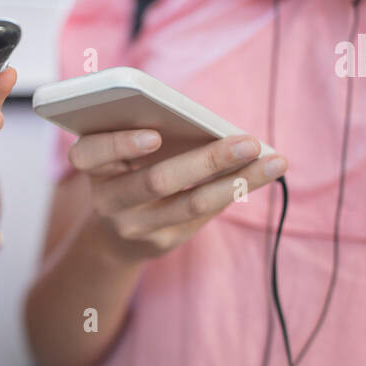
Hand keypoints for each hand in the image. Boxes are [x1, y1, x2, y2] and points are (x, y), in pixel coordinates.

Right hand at [69, 128, 286, 260]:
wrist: (114, 234)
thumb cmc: (126, 171)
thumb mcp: (121, 153)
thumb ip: (145, 132)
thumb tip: (209, 122)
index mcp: (92, 167)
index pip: (90, 153)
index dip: (119, 144)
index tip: (154, 135)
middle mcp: (108, 200)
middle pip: (157, 181)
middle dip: (207, 159)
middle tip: (250, 142)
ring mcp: (134, 226)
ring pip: (191, 203)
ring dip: (239, 180)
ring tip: (274, 161)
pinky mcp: (161, 242)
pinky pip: (204, 214)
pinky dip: (236, 189)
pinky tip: (264, 173)